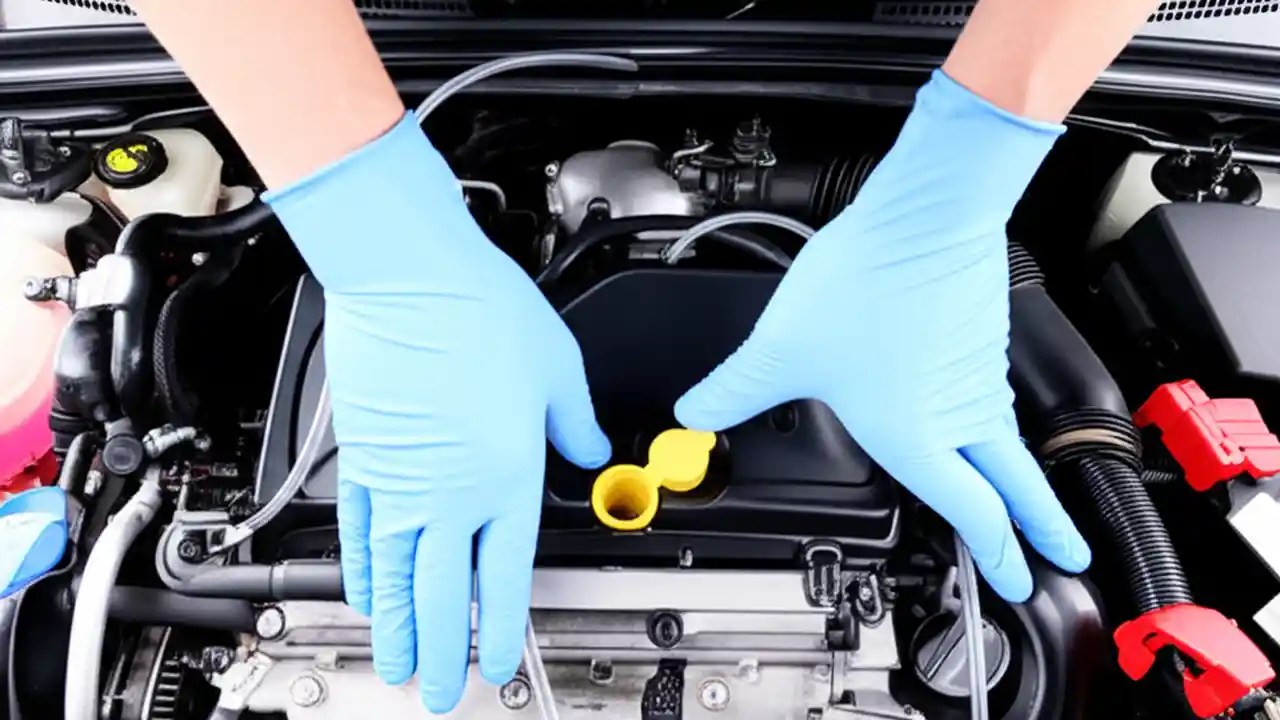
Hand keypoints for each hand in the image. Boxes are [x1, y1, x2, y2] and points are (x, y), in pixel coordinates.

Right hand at [265, 114, 610, 712]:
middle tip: (439, 692)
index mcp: (507, 478)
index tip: (496, 662)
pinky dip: (361, 571)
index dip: (500, 629)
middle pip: (443, 595)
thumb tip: (589, 447)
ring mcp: (399, 480)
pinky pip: (359, 533)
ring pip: (395, 577)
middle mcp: (451, 492)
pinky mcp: (363, 459)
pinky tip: (364, 596)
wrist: (410, 275)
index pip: (504, 577)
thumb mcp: (558, 369)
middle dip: (442, 652)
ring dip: (397, 629)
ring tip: (395, 666)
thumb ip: (575, 424)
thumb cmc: (483, 311)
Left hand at [675, 70, 1089, 601]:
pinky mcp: (981, 337)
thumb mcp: (780, 349)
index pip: (971, 512)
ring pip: (1006, 438)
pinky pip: (990, 392)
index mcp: (917, 435)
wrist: (926, 211)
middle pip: (1019, 486)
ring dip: (1016, 472)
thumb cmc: (867, 280)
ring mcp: (979, 374)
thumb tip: (696, 412)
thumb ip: (734, 390)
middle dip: (1044, 529)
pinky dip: (990, 416)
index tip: (1019, 581)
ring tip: (1013, 488)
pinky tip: (966, 407)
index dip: (996, 554)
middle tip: (1065, 555)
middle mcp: (960, 413)